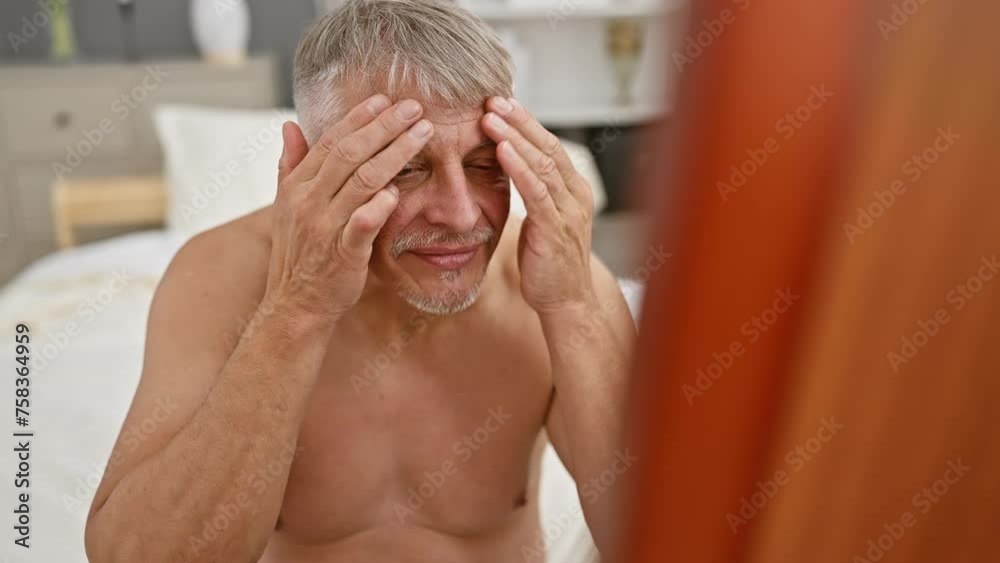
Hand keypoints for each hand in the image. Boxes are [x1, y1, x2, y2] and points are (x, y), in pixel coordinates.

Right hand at [265, 95, 433, 325]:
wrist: (295, 305)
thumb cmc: (299, 254)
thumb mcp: (285, 206)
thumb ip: (290, 165)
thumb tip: (289, 125)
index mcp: (297, 186)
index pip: (331, 141)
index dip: (359, 118)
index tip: (385, 100)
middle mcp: (308, 201)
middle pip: (350, 153)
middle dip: (384, 127)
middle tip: (414, 108)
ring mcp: (325, 227)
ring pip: (362, 181)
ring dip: (395, 154)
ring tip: (423, 134)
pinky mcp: (342, 254)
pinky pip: (362, 224)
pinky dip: (378, 206)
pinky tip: (397, 191)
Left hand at [481, 97, 596, 314]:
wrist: (566, 302)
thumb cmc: (550, 263)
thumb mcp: (541, 220)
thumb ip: (533, 193)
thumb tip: (510, 167)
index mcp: (573, 190)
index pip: (549, 145)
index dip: (525, 123)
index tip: (500, 103)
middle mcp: (575, 194)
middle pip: (547, 146)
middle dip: (519, 120)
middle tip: (492, 98)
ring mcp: (568, 210)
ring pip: (541, 163)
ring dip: (513, 137)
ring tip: (490, 116)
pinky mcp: (555, 228)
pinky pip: (536, 191)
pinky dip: (518, 167)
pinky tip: (501, 150)